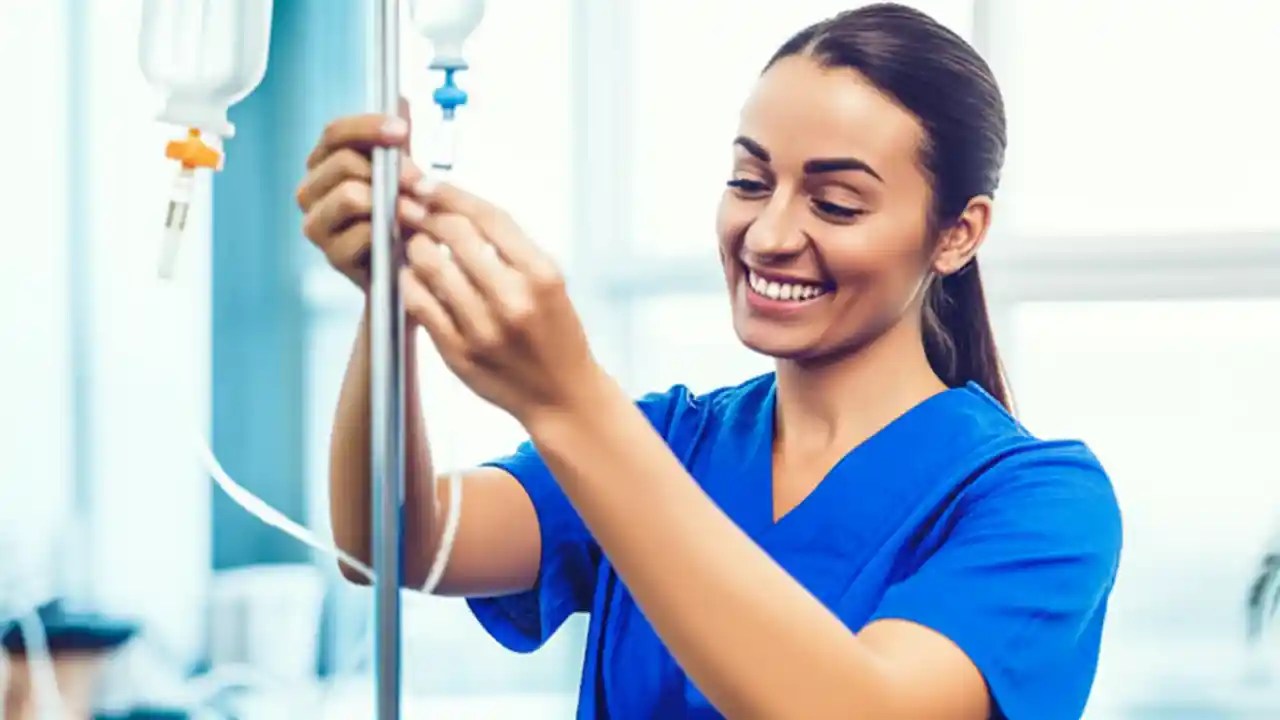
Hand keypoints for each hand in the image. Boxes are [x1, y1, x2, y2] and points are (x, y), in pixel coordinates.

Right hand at [296, 100, 431, 288]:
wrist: (408, 273)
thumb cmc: (403, 220)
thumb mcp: (405, 176)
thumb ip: (399, 142)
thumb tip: (400, 98)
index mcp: (325, 165)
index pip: (334, 133)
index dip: (368, 126)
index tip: (402, 130)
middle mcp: (312, 192)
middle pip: (342, 162)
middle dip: (389, 170)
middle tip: (421, 183)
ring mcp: (317, 225)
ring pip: (348, 195)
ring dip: (390, 201)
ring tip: (417, 211)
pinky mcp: (332, 256)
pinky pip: (360, 232)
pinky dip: (388, 231)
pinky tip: (406, 237)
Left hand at [403, 182, 607, 424]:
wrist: (562, 396)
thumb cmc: (555, 331)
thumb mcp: (549, 282)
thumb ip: (509, 247)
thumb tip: (454, 207)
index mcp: (541, 275)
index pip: (489, 217)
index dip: (451, 194)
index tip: (428, 184)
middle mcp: (513, 300)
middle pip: (456, 235)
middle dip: (425, 213)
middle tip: (409, 206)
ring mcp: (483, 329)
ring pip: (430, 267)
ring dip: (414, 246)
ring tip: (412, 241)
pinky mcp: (458, 353)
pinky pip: (419, 304)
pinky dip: (409, 282)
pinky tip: (410, 274)